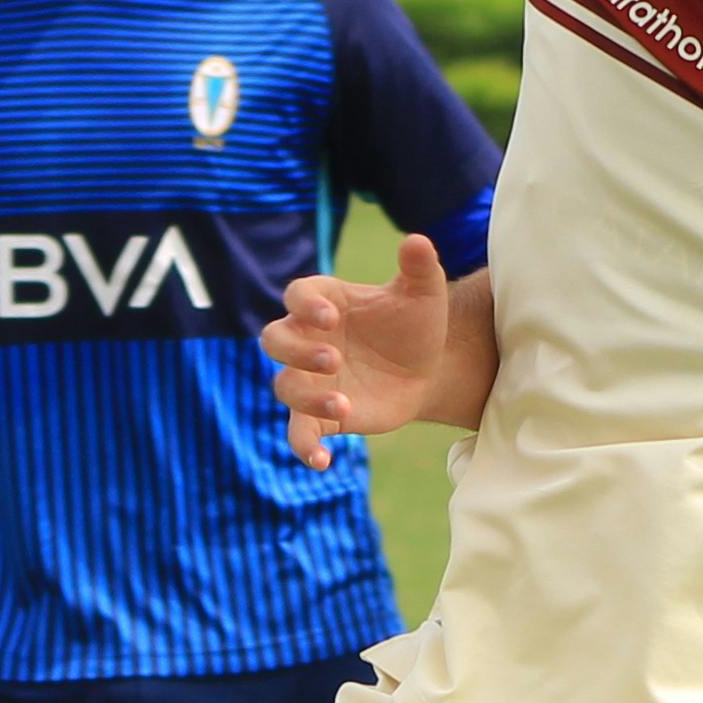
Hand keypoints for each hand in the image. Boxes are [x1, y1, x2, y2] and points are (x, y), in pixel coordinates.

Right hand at [262, 235, 451, 469]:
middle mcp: (308, 339)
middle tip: (334, 359)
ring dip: (307, 396)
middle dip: (296, 351)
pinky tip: (322, 462)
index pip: (298, 295)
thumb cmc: (417, 323)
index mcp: (325, 302)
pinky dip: (304, 448)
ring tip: (342, 403)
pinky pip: (299, 432)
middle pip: (274, 340)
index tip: (330, 317)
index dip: (306, 305)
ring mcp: (310, 378)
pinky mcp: (321, 414)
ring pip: (284, 386)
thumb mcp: (424, 294)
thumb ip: (419, 268)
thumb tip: (417, 241)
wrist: (428, 369)